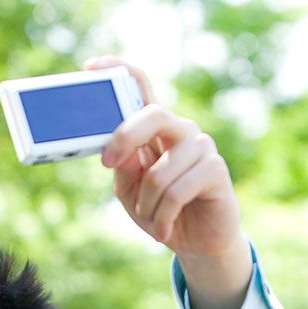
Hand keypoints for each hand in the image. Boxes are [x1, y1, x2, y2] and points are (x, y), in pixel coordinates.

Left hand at [87, 56, 244, 261]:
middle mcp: (180, 130)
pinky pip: (177, 192)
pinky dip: (163, 217)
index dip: (119, 70)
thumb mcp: (130, 191)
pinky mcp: (215, 169)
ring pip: (159, 171)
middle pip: (154, 113)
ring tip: (151, 220)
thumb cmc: (161, 211)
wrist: (197, 243)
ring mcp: (201, 147)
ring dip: (146, 204)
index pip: (141, 88)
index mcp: (155, 130)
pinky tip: (164, 230)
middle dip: (125, 136)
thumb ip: (123, 167)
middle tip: (107, 162)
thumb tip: (118, 150)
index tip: (92, 66)